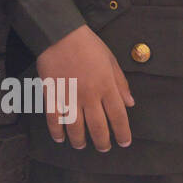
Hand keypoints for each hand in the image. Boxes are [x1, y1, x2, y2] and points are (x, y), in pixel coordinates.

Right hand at [35, 24, 133, 151]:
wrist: (60, 34)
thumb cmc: (88, 45)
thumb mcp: (111, 60)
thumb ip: (121, 83)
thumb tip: (130, 103)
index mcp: (106, 86)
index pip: (118, 116)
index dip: (122, 132)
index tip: (124, 142)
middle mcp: (90, 95)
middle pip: (98, 126)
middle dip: (102, 141)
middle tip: (103, 148)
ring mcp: (70, 96)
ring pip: (76, 127)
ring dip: (79, 140)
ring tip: (81, 146)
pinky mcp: (52, 94)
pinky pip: (54, 118)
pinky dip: (56, 131)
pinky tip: (59, 138)